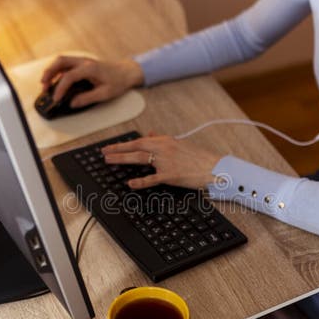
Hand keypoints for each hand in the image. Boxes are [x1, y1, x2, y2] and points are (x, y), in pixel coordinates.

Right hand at [40, 55, 143, 108]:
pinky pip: (66, 64)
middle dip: (49, 72)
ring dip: (52, 70)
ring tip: (45, 83)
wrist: (127, 72)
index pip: (69, 76)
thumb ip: (88, 98)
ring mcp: (83, 60)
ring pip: (62, 60)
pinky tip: (55, 80)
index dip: (60, 88)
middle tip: (43, 85)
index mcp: (90, 68)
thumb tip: (72, 103)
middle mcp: (84, 61)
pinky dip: (58, 70)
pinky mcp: (82, 63)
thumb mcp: (105, 94)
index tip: (56, 99)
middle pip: (61, 61)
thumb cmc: (118, 81)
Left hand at [102, 134, 219, 189]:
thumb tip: (151, 134)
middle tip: (104, 152)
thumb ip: (163, 140)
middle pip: (136, 146)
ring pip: (140, 158)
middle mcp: (164, 148)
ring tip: (109, 161)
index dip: (124, 144)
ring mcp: (167, 161)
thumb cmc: (199, 158)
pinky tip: (131, 183)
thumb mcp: (180, 144)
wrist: (215, 168)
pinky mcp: (171, 175)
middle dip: (118, 149)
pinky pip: (153, 178)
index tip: (111, 146)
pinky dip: (141, 181)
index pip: (140, 140)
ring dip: (123, 159)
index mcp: (166, 141)